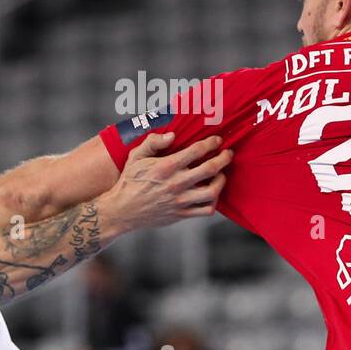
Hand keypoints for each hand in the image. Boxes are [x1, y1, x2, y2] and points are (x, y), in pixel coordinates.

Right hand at [100, 133, 231, 232]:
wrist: (122, 210)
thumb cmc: (130, 181)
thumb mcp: (136, 157)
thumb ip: (153, 142)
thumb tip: (172, 135)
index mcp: (166, 167)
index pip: (196, 151)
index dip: (211, 143)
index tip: (217, 140)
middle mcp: (176, 184)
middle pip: (210, 169)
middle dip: (223, 158)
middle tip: (228, 153)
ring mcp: (180, 201)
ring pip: (212, 191)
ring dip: (222, 180)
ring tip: (221, 173)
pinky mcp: (181, 214)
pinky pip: (206, 210)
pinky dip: (214, 201)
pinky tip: (212, 193)